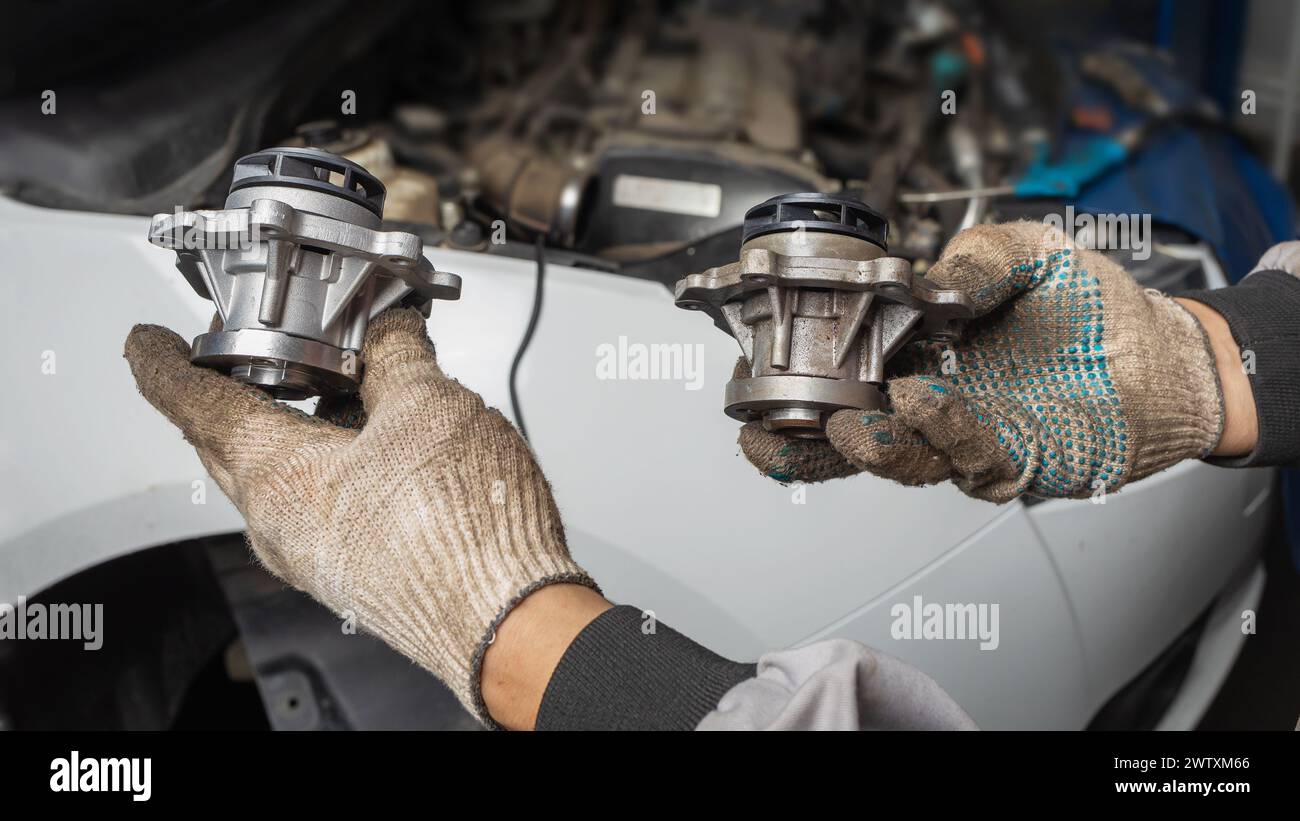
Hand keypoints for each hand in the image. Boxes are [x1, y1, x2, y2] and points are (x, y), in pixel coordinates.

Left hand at [124, 308, 597, 723]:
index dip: (167, 364)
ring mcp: (316, 556)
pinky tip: (381, 446)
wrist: (508, 622)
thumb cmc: (465, 534)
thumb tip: (389, 332)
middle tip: (249, 354)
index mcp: (278, 476)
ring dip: (298, 426)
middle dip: (234, 393)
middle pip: (232, 444)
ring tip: (344, 388)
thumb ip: (397, 357)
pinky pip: (320, 506)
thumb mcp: (430, 406)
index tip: (148, 345)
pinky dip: (333, 463)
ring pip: (282, 476)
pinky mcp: (354, 573)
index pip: (196, 404)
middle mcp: (282, 524)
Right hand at [741, 221, 1228, 501]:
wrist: (1164, 351)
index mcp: (917, 359)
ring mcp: (970, 440)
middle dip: (804, 444)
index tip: (757, 385)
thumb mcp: (1027, 252)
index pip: (841, 382)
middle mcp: (932, 407)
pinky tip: (927, 402)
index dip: (795, 389)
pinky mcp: (1016, 464)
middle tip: (769, 433)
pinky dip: (943, 432)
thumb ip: (975, 256)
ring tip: (853, 419)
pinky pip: (969, 460)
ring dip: (871, 443)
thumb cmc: (1091, 307)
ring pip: (903, 460)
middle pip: (851, 440)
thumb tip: (928, 281)